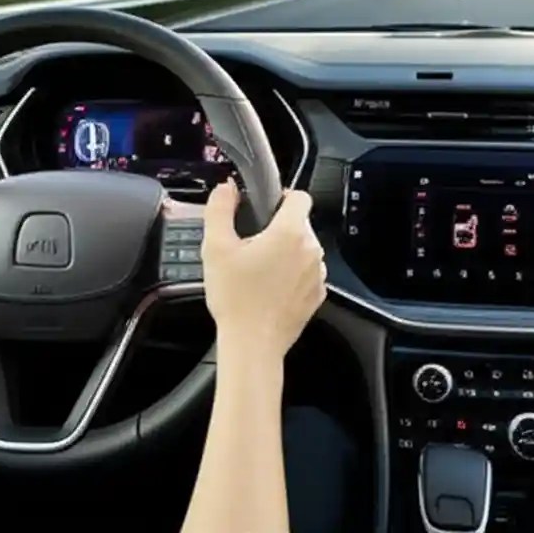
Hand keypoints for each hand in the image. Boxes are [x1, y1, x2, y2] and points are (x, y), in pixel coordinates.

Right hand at [200, 180, 325, 363]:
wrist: (252, 343)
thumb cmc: (235, 299)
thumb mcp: (216, 248)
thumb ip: (219, 209)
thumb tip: (225, 189)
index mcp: (290, 232)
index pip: (300, 196)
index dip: (282, 197)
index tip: (266, 209)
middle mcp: (311, 250)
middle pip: (300, 223)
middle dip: (279, 229)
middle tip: (252, 246)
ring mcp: (317, 273)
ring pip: (304, 249)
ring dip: (287, 252)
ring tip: (260, 270)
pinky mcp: (318, 294)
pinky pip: (307, 273)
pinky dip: (293, 275)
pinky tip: (270, 288)